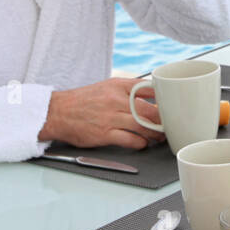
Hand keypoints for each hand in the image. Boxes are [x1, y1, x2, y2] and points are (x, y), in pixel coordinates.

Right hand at [39, 77, 165, 149]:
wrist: (57, 112)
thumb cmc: (82, 101)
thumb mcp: (105, 87)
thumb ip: (126, 90)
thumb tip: (150, 97)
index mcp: (117, 85)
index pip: (148, 88)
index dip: (163, 98)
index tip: (171, 105)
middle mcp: (115, 100)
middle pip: (149, 110)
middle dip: (163, 120)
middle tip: (170, 125)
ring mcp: (110, 117)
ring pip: (142, 126)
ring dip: (155, 134)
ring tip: (159, 136)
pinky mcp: (104, 134)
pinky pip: (130, 140)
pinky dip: (140, 143)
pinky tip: (143, 144)